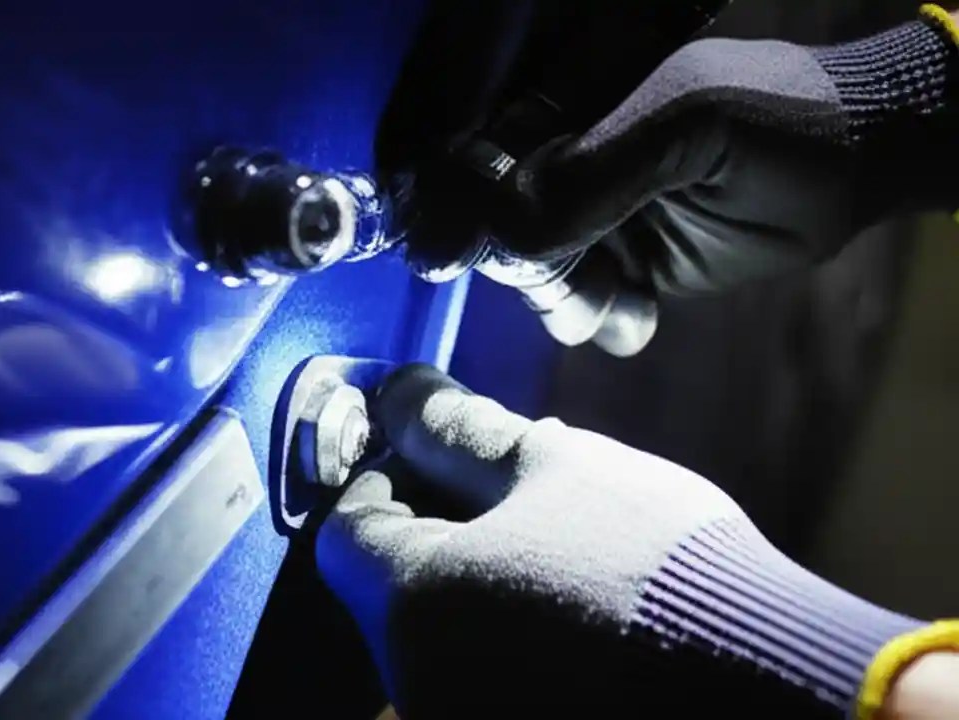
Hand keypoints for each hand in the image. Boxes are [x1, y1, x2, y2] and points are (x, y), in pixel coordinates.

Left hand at [316, 364, 922, 717]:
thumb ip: (461, 431)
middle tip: (499, 485)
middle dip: (432, 523)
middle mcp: (417, 676)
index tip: (434, 447)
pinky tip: (569, 599)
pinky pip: (480, 667)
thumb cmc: (655, 565)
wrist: (774, 687)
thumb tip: (401, 395)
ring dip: (472, 574)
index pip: (347, 528)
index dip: (385, 472)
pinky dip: (503, 625)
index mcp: (410, 605)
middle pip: (390, 584)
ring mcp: (462, 713)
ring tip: (549, 538)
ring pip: (439, 628)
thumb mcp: (555, 468)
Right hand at [486, 20, 957, 296]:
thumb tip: (501, 234)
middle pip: (492, 229)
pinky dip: (607, 322)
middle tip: (587, 278)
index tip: (449, 253)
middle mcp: (563, 160)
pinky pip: (582, 310)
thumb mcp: (681, 127)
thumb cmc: (776, 117)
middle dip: (531, 268)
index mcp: (561, 105)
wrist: (854, 167)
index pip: (470, 157)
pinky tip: (645, 313)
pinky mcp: (623, 264)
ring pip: (534, 279)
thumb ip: (587, 176)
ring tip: (629, 300)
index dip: (450, 206)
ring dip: (573, 304)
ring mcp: (590, 215)